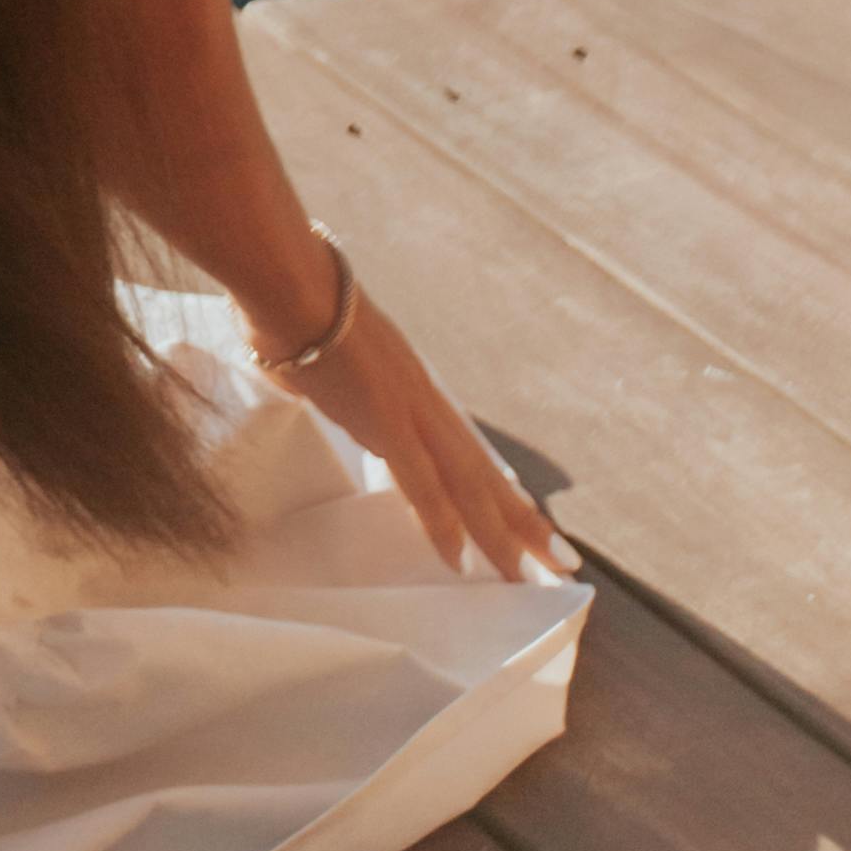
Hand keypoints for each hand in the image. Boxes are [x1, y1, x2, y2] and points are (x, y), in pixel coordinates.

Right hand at [279, 284, 579, 587]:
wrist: (290, 279)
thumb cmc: (290, 299)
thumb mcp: (316, 344)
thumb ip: (315, 367)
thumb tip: (288, 369)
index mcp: (410, 381)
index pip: (462, 446)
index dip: (492, 484)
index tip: (523, 517)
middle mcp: (422, 398)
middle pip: (481, 469)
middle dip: (521, 519)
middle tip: (563, 561)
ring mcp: (409, 408)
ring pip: (467, 483)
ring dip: (500, 530)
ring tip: (530, 572)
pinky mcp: (385, 419)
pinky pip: (421, 483)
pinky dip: (442, 523)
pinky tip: (460, 560)